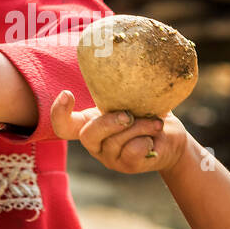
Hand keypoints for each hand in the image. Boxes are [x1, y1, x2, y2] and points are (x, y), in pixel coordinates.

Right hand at [50, 90, 188, 173]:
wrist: (171, 138)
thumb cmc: (148, 111)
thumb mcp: (133, 97)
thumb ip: (123, 89)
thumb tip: (127, 62)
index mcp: (89, 123)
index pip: (63, 125)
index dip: (58, 113)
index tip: (67, 94)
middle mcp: (95, 142)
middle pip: (88, 135)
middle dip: (109, 123)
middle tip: (129, 115)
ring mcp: (109, 156)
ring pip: (116, 142)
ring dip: (140, 127)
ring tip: (156, 122)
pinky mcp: (126, 166)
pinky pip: (131, 152)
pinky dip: (146, 140)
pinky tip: (153, 137)